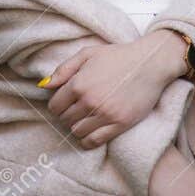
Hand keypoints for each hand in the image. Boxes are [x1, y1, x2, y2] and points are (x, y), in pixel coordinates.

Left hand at [40, 30, 189, 147]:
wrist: (150, 63)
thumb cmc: (118, 56)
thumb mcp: (88, 54)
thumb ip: (63, 69)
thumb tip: (44, 85)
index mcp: (79, 84)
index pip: (55, 106)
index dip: (58, 104)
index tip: (65, 102)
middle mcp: (90, 101)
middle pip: (65, 120)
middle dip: (67, 115)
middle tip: (77, 108)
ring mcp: (105, 114)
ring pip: (77, 132)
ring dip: (78, 126)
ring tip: (86, 117)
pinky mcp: (120, 124)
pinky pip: (94, 141)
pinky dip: (88, 140)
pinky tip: (91, 131)